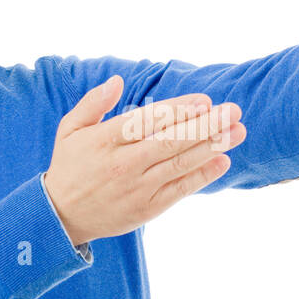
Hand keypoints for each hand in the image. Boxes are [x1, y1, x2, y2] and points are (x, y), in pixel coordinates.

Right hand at [43, 76, 246, 246]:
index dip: (179, 110)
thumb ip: (93, 103)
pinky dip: (203, 176)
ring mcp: (137, 188)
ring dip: (212, 147)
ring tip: (237, 132)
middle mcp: (123, 164)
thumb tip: (117, 81)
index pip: (148, 120)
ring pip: (180, 164)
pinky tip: (223, 161)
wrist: (61, 217)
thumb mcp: (69, 129)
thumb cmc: (69, 166)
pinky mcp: (147, 208)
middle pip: (171, 141)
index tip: (204, 100)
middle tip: (233, 111)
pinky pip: (180, 190)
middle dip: (206, 125)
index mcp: (105, 140)